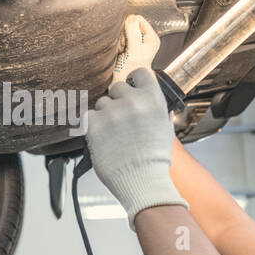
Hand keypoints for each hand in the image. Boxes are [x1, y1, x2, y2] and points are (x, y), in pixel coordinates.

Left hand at [85, 66, 186, 228]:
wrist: (142, 181)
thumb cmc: (155, 160)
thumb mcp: (166, 131)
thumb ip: (160, 114)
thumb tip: (159, 106)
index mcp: (153, 99)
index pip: (140, 72)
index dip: (134, 80)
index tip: (131, 89)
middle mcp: (132, 101)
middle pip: (117, 88)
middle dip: (118, 101)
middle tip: (122, 121)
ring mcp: (112, 112)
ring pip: (102, 103)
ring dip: (105, 115)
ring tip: (114, 135)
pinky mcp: (95, 125)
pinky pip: (89, 116)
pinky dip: (93, 126)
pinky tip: (103, 139)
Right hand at [110, 15, 160, 85]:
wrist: (124, 84)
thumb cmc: (131, 72)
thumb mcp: (134, 51)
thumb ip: (134, 33)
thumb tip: (132, 18)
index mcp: (152, 38)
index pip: (137, 19)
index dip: (129, 28)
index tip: (129, 42)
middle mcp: (145, 39)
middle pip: (129, 24)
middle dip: (123, 35)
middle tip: (125, 49)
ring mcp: (136, 42)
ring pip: (122, 30)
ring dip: (119, 41)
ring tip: (122, 52)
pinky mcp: (127, 46)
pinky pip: (118, 38)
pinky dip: (116, 45)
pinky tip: (119, 53)